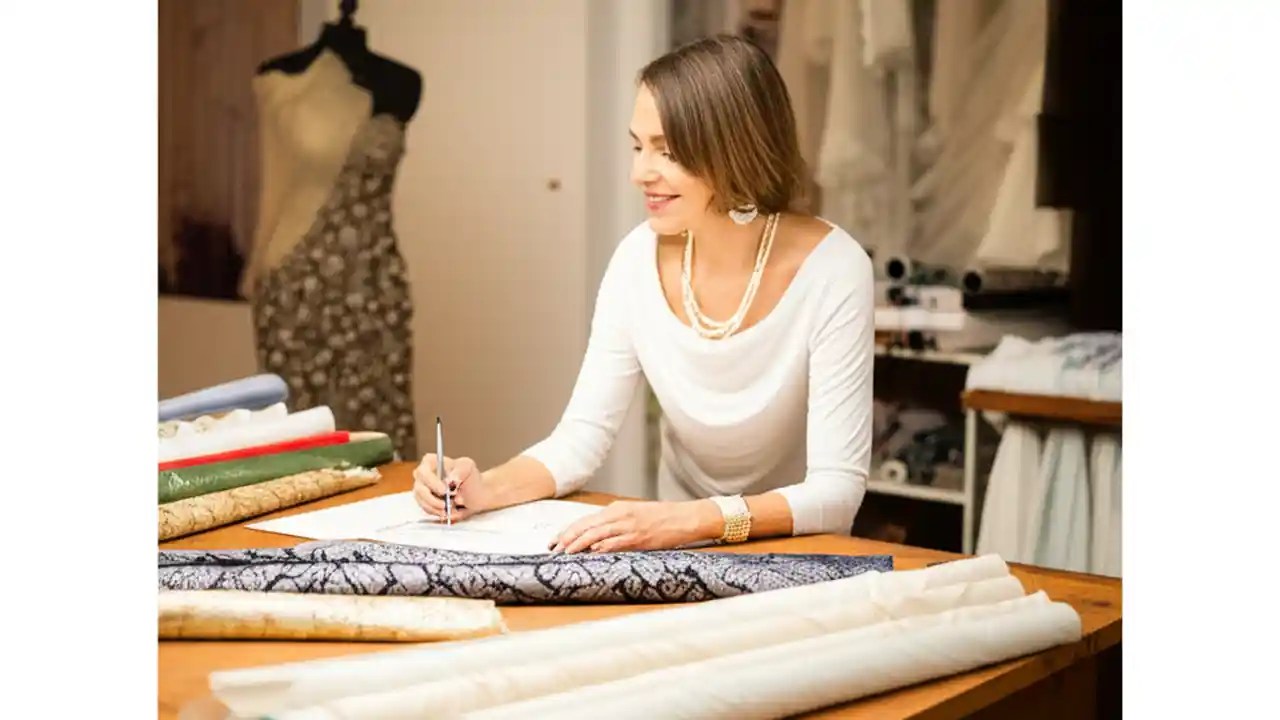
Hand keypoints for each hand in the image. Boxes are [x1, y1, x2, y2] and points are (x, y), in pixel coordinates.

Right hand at [412, 454, 494, 521]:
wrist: (476, 493)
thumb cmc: (470, 477)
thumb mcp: (468, 468)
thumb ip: (459, 471)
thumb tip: (450, 480)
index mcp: (431, 462)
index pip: (424, 471)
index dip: (432, 482)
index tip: (444, 490)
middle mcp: (423, 476)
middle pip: (420, 488)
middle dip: (433, 499)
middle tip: (446, 504)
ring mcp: (422, 490)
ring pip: (422, 502)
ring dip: (435, 507)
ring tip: (449, 509)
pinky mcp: (425, 503)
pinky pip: (426, 510)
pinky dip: (437, 512)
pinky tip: (446, 512)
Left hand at [549, 500, 717, 553]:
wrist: (685, 518)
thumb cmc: (661, 518)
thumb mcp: (634, 514)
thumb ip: (615, 523)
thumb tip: (596, 538)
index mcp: (617, 508)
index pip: (586, 520)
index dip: (568, 531)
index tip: (554, 541)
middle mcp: (620, 515)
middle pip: (586, 526)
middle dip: (567, 538)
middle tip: (553, 549)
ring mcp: (629, 526)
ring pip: (597, 534)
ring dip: (579, 545)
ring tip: (565, 553)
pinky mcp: (639, 538)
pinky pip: (615, 543)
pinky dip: (601, 548)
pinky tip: (591, 553)